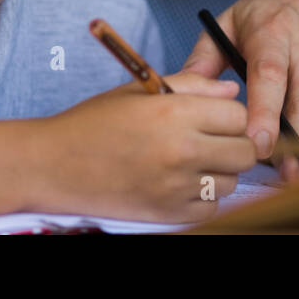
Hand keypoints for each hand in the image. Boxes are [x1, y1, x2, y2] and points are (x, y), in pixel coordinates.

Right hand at [32, 72, 256, 222]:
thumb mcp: (140, 90)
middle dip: (234, 143)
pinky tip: (182, 183)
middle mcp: (181, 150)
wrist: (53, 165)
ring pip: (231, 181)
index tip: (215, 116)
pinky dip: (203, 198)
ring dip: (219, 172)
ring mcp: (176, 186)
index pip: (239, 114)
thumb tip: (231, 88)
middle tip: (211, 140)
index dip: (230, 113)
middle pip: (245, 151)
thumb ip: (192, 84)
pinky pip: (211, 208)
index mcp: (174, 112)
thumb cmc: (95, 122)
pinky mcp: (168, 214)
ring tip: (192, 162)